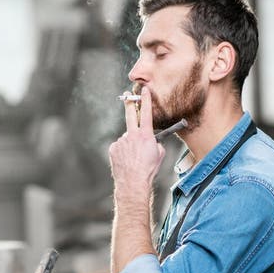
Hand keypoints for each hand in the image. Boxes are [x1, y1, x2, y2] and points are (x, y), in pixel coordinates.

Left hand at [109, 86, 165, 206]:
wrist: (133, 182)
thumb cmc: (148, 170)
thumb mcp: (159, 154)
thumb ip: (155, 143)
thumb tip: (151, 140)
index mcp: (146, 135)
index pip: (146, 113)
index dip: (146, 100)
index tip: (144, 90)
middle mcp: (132, 135)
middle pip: (130, 114)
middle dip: (130, 103)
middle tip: (127, 95)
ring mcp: (121, 141)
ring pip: (127, 138)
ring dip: (130, 144)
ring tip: (134, 158)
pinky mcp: (114, 148)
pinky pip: (120, 146)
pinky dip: (123, 151)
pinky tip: (127, 160)